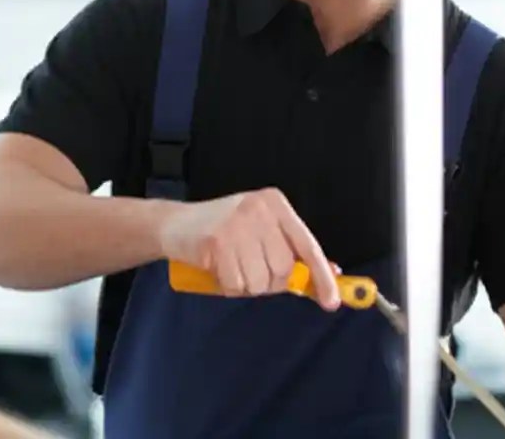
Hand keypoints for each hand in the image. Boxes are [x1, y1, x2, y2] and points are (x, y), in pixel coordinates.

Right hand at [155, 187, 339, 308]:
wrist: (173, 224)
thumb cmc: (222, 231)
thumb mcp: (261, 231)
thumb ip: (292, 251)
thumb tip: (331, 273)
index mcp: (276, 204)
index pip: (308, 245)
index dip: (322, 276)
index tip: (332, 301)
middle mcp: (259, 210)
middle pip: (284, 269)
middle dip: (270, 282)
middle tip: (250, 271)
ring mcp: (237, 224)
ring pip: (261, 281)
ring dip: (247, 285)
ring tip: (231, 267)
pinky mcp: (215, 241)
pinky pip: (237, 285)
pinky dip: (229, 287)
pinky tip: (218, 270)